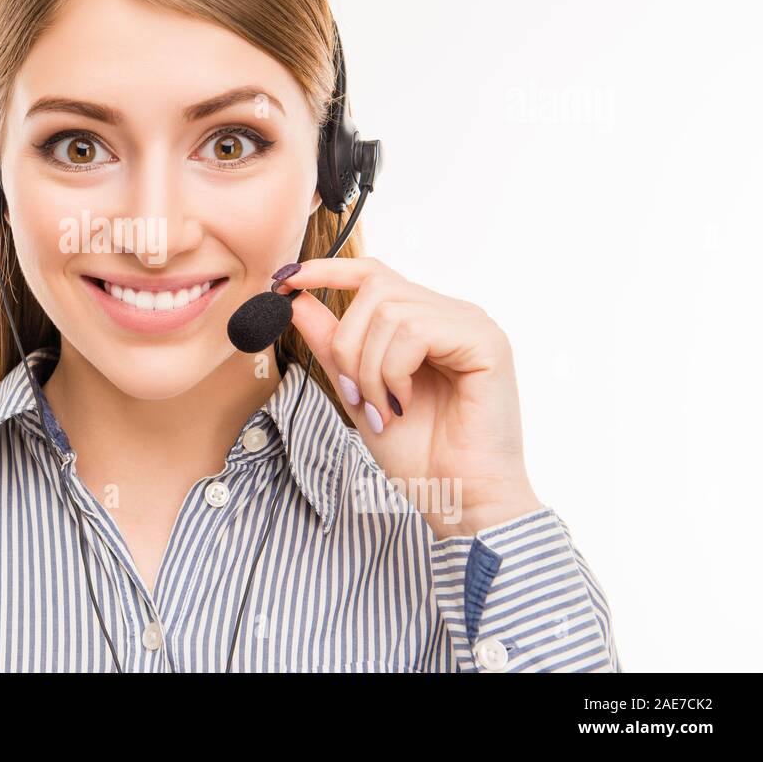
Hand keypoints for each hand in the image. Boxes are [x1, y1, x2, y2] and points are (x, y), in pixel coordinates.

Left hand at [277, 257, 542, 540]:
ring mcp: (471, 325)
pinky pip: (416, 330)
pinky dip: (393, 371)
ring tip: (384, 408)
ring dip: (369, 368)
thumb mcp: (358, 393)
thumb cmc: (420, 456)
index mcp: (426, 322)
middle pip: (374, 289)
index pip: (373, 273)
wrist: (460, 501)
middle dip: (346, 344)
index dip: (327, 270)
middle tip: (355, 395)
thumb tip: (296, 299)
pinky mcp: (486, 342)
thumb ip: (332, 345)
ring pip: (389, 311)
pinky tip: (405, 403)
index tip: (285, 282)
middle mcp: (452, 315)